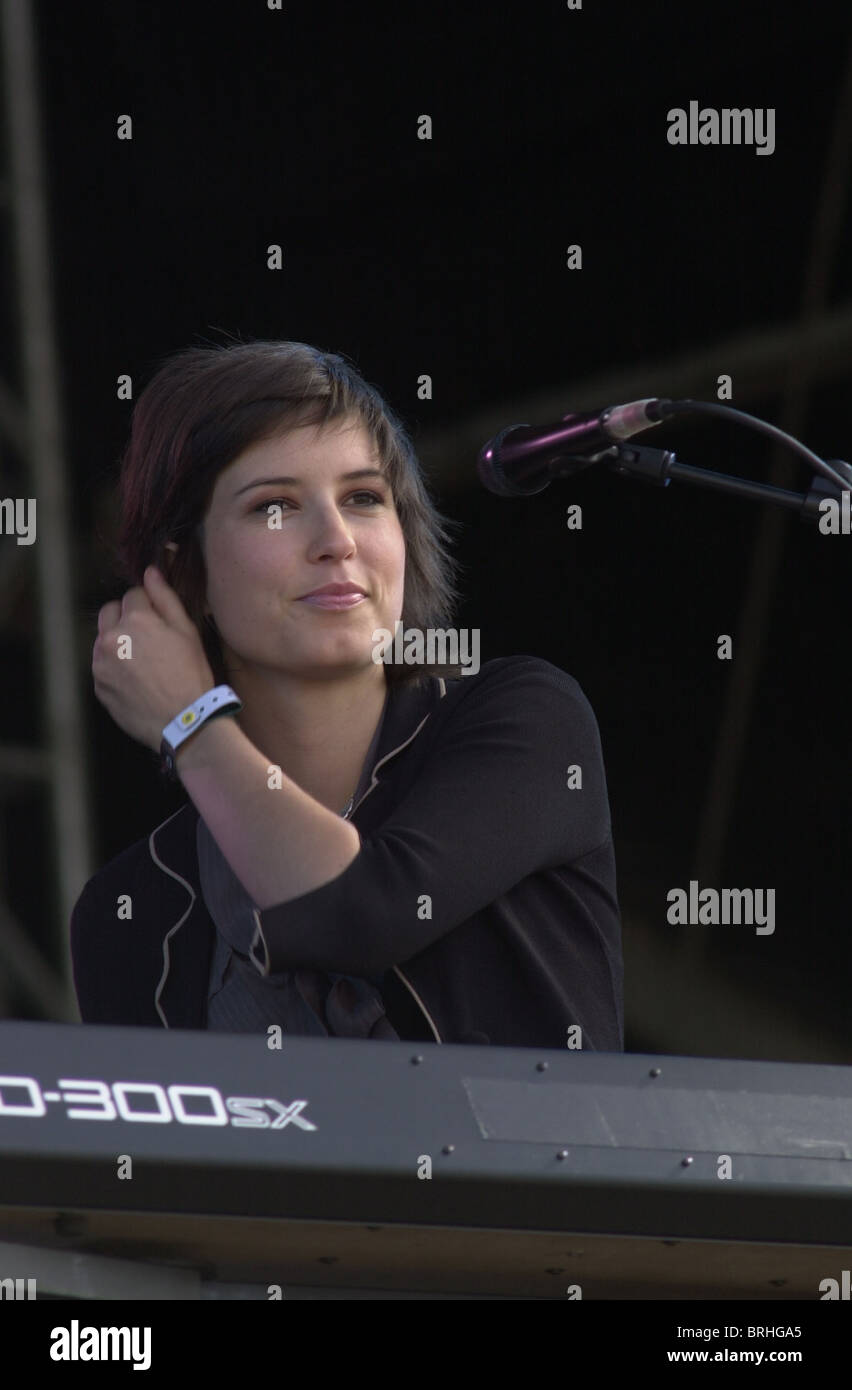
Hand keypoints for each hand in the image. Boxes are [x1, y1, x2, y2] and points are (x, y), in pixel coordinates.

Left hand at [92, 565, 216, 752]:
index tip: (161, 621)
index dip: (149, 605)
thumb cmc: (190, 674)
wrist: (182, 721)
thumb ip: (165, 598)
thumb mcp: (186, 631)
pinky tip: (136, 680)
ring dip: (118, 642)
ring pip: (103, 639)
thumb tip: (150, 571)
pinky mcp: (98, 685)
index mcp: (134, 620)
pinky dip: (115, 667)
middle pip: (109, 612)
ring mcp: (100, 663)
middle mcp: (110, 638)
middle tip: (149, 638)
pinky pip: (102, 665)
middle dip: (125, 617)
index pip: (133, 594)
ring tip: (143, 662)